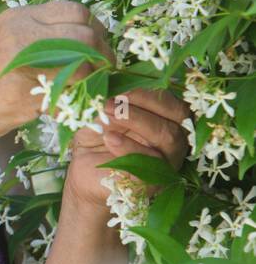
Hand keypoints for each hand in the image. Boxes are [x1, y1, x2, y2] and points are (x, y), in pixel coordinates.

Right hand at [0, 0, 115, 144]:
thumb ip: (32, 35)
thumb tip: (71, 39)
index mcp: (18, 18)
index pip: (75, 10)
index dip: (93, 30)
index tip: (95, 47)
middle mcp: (23, 33)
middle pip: (86, 33)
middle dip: (101, 53)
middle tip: (102, 71)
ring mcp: (25, 62)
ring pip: (83, 62)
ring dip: (92, 79)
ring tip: (87, 91)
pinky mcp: (27, 93)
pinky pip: (68, 94)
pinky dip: (75, 102)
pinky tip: (68, 109)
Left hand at [64, 86, 191, 210]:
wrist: (85, 176)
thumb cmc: (98, 140)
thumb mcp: (104, 113)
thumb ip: (115, 98)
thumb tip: (113, 80)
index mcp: (166, 121)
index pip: (174, 102)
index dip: (150, 94)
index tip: (121, 92)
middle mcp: (174, 142)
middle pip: (178, 116)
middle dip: (145, 104)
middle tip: (112, 103)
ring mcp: (167, 163)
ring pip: (168, 136)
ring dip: (137, 120)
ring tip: (107, 116)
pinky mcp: (154, 183)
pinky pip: (151, 162)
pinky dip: (129, 147)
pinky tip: (110, 139)